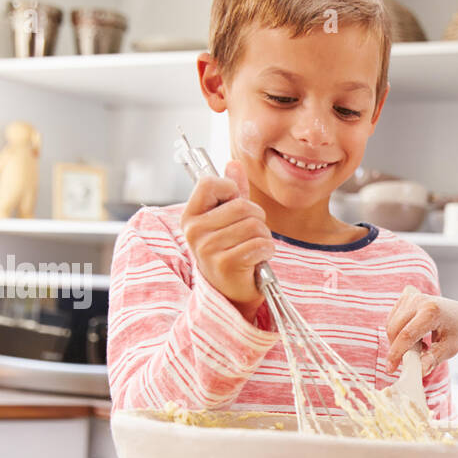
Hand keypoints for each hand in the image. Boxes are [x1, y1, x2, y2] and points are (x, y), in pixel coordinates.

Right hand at [180, 160, 273, 320]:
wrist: (230, 294)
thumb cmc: (229, 254)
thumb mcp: (227, 220)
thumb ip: (231, 192)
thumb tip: (233, 163)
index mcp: (191, 216)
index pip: (210, 183)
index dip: (231, 189)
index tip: (235, 204)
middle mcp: (195, 231)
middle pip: (241, 205)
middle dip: (257, 219)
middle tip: (251, 235)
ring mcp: (208, 248)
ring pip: (254, 225)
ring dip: (263, 237)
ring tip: (253, 248)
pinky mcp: (225, 263)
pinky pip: (260, 243)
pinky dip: (266, 251)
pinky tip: (257, 260)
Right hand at [386, 286, 457, 373]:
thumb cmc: (456, 333)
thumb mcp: (449, 349)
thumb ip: (433, 360)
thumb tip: (420, 371)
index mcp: (432, 311)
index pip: (407, 335)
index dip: (396, 353)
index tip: (391, 369)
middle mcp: (419, 300)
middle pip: (395, 329)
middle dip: (395, 349)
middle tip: (407, 361)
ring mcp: (411, 297)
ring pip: (391, 324)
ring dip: (397, 340)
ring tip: (418, 346)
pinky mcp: (406, 297)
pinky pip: (392, 319)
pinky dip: (397, 332)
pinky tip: (414, 336)